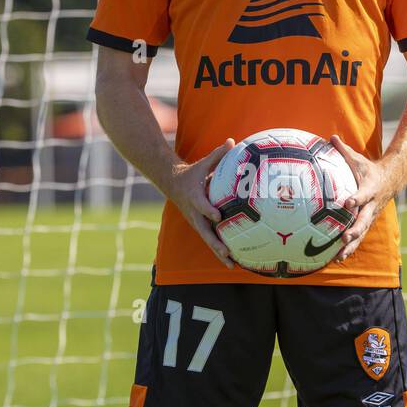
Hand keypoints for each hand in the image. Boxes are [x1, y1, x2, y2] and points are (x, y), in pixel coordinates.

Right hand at [168, 138, 235, 268]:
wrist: (172, 184)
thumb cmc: (192, 173)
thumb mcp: (203, 163)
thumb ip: (218, 154)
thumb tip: (232, 140)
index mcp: (195, 198)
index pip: (202, 206)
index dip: (209, 210)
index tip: (218, 216)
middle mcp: (195, 214)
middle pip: (205, 231)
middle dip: (215, 243)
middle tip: (227, 253)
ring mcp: (196, 222)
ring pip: (208, 240)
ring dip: (219, 253)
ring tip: (233, 266)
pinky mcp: (200, 227)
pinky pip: (210, 240)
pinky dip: (220, 251)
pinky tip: (234, 262)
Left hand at [329, 134, 394, 262]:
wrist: (392, 180)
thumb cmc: (370, 169)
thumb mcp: (358, 159)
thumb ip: (343, 150)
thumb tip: (330, 137)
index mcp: (369, 189)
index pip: (362, 194)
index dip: (356, 198)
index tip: (347, 202)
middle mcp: (371, 206)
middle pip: (363, 220)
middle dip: (355, 230)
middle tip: (344, 237)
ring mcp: (371, 216)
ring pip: (362, 233)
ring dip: (351, 246)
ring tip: (340, 257)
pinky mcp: (368, 223)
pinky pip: (359, 237)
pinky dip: (350, 248)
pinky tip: (338, 259)